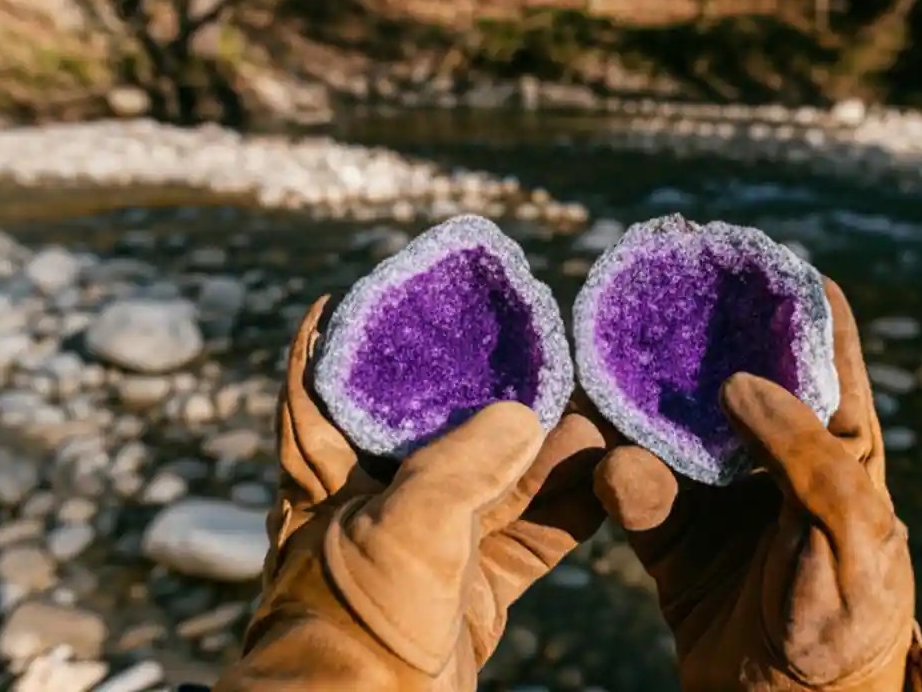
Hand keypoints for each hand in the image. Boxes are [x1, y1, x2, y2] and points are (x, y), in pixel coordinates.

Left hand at [216, 297, 607, 690]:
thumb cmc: (354, 626)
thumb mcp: (404, 529)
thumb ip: (464, 465)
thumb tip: (527, 418)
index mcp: (328, 478)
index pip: (318, 388)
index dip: (334, 340)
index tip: (360, 295)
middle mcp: (373, 506)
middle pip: (427, 428)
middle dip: (476, 391)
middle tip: (523, 345)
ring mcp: (425, 550)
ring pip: (489, 484)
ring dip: (538, 455)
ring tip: (589, 414)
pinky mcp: (468, 592)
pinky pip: (524, 539)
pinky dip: (562, 512)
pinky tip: (603, 479)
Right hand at [593, 280, 921, 690]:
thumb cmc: (844, 627)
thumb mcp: (853, 540)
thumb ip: (808, 458)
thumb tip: (742, 383)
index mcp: (841, 450)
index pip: (825, 352)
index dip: (794, 298)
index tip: (752, 253)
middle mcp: (776, 462)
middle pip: (735, 375)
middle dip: (699, 333)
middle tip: (658, 284)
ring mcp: (721, 499)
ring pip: (670, 429)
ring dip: (639, 406)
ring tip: (608, 373)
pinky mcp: (675, 540)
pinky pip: (635, 493)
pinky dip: (615, 478)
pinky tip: (604, 464)